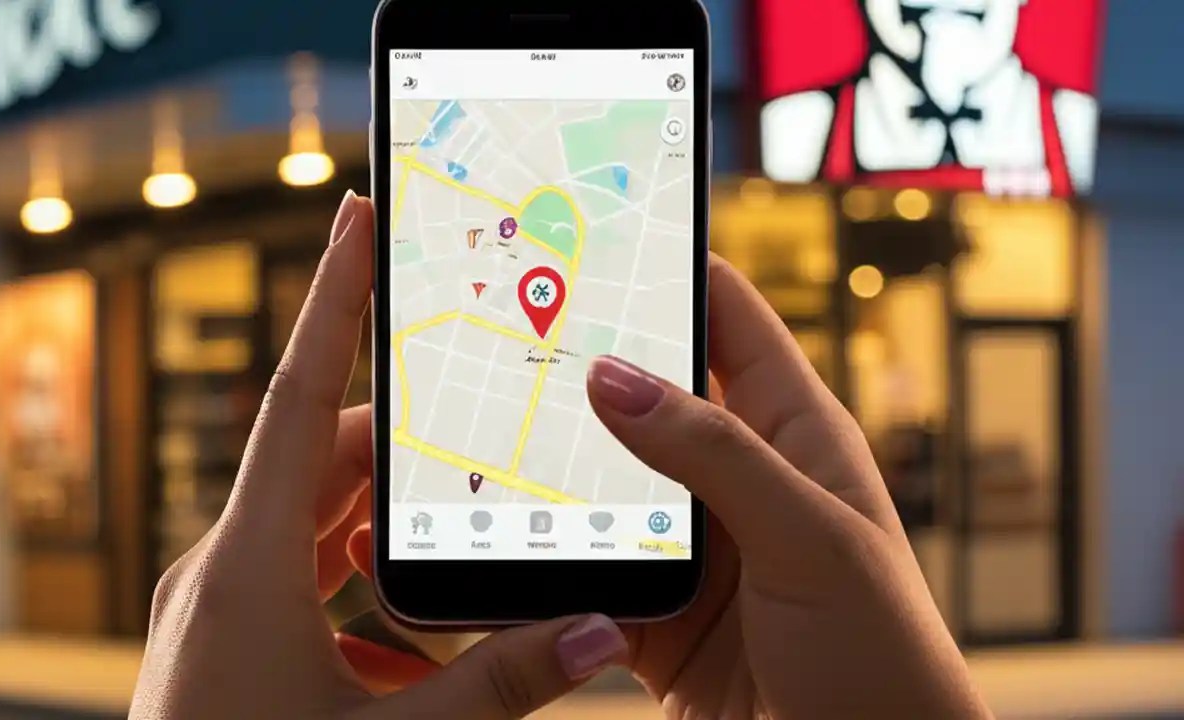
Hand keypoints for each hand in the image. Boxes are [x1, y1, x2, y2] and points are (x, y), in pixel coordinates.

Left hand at [130, 191, 629, 719]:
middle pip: (322, 465)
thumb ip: (500, 684)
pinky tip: (416, 629)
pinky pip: (301, 578)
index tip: (356, 216)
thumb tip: (597, 632)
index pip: (296, 400)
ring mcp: (218, 605)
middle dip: (405, 442)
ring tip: (462, 516)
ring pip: (313, 522)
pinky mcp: (225, 640)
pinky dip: (361, 582)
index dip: (332, 299)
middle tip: (477, 410)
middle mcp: (223, 568)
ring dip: (387, 520)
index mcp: (247, 566)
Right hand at [346, 255, 989, 718]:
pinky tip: (498, 528)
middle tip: (504, 321)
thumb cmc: (881, 661)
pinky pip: (585, 561)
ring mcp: (693, 544)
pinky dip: (544, 548)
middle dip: (583, 360)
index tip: (593, 232)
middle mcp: (739, 478)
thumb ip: (716, 455)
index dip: (670, 266)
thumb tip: (615, 374)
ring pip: (604, 477)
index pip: (729, 317)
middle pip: (649, 392)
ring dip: (552, 457)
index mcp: (795, 435)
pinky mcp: (653, 610)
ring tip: (480, 416)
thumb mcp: (811, 542)